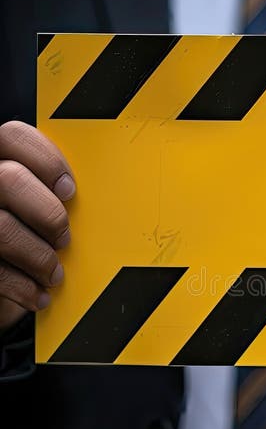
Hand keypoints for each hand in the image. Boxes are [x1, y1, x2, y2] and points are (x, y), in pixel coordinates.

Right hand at [0, 120, 74, 332]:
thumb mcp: (34, 200)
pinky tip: (38, 293)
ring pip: (2, 228)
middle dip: (48, 214)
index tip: (70, 191)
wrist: (0, 267)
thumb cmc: (24, 229)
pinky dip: (23, 287)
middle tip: (64, 238)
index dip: (47, 161)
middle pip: (10, 180)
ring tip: (53, 272)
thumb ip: (47, 189)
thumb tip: (93, 200)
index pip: (15, 136)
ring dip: (39, 257)